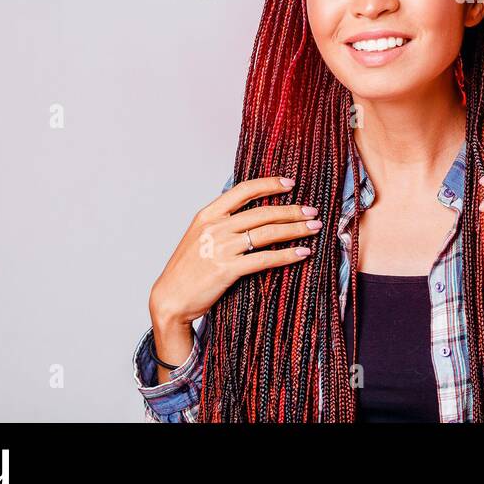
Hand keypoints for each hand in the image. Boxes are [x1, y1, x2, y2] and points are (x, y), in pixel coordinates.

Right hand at [148, 176, 319, 335]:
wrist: (169, 299)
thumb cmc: (187, 269)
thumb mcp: (199, 236)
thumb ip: (222, 222)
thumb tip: (253, 211)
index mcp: (207, 215)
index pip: (243, 190)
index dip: (269, 184)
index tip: (290, 184)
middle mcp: (215, 228)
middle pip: (262, 212)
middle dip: (292, 211)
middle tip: (312, 211)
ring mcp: (221, 248)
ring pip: (267, 233)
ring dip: (296, 230)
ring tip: (314, 229)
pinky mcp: (227, 269)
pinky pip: (265, 259)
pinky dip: (287, 255)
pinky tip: (302, 253)